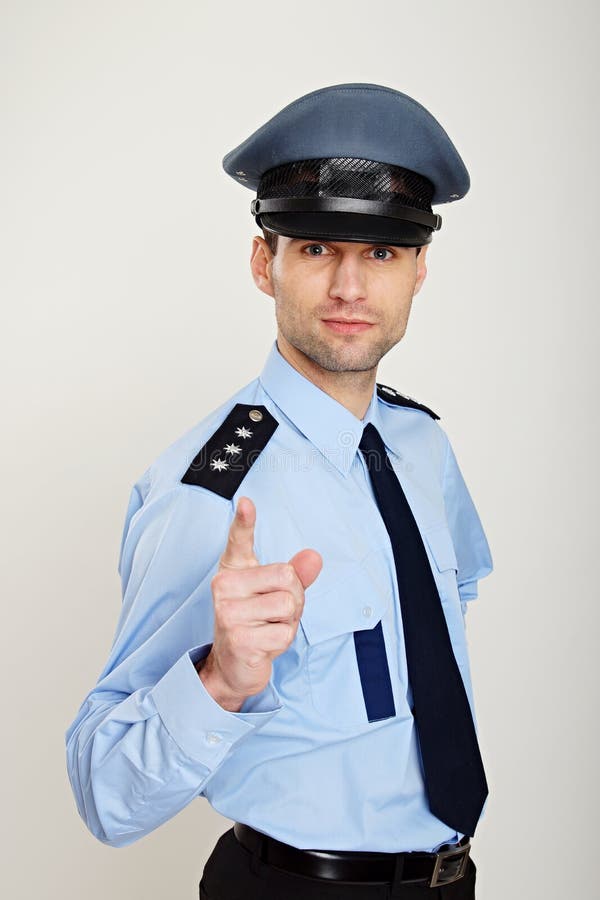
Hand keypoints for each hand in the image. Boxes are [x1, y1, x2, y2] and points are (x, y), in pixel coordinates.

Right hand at [197, 496, 321, 709]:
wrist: (232, 667)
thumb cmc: (256, 622)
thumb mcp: (275, 594)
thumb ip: (296, 574)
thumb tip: (314, 556)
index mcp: (232, 570)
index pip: (239, 540)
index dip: (244, 521)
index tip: (247, 503)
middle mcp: (224, 586)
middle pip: (287, 577)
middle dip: (294, 598)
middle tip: (274, 614)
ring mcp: (228, 613)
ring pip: (288, 605)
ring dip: (289, 622)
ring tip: (268, 628)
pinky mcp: (239, 639)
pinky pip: (285, 632)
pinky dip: (283, 641)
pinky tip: (264, 644)